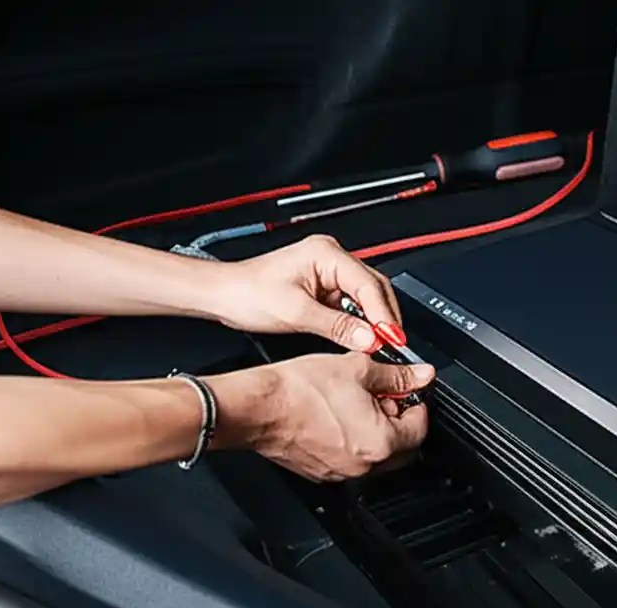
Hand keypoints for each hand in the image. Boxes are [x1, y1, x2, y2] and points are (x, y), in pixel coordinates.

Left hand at [210, 234, 401, 351]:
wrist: (222, 295)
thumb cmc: (247, 293)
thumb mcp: (296, 313)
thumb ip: (337, 327)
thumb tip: (369, 338)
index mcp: (327, 253)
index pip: (368, 285)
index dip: (384, 314)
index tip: (393, 338)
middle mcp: (331, 257)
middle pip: (373, 288)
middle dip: (385, 317)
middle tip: (394, 344)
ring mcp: (329, 271)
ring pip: (365, 297)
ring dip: (373, 321)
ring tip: (381, 344)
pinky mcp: (324, 286)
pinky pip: (351, 304)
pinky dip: (359, 322)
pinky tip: (363, 337)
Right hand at [210, 352, 434, 480]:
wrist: (256, 407)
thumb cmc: (298, 390)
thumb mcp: (358, 369)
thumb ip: (397, 375)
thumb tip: (420, 375)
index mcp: (381, 443)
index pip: (420, 429)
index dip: (418, 404)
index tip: (411, 390)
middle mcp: (364, 466)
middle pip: (403, 448)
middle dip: (402, 421)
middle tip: (389, 395)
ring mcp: (342, 473)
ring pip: (377, 455)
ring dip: (379, 431)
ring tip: (360, 402)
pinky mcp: (321, 473)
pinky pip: (351, 460)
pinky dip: (355, 441)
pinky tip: (340, 416)